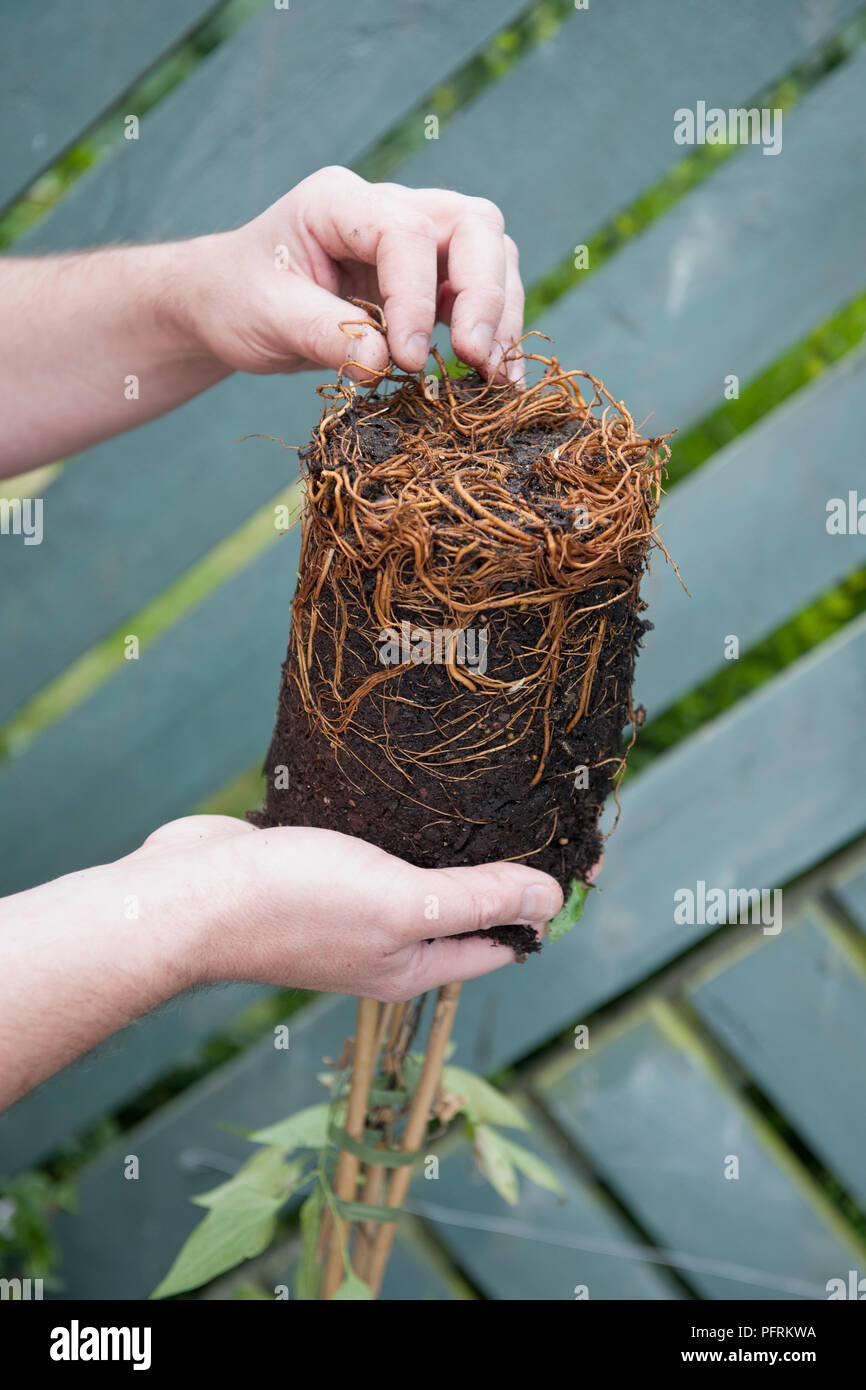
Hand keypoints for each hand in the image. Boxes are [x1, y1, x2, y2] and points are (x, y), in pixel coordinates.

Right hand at [137, 815, 562, 1000]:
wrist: (187, 893)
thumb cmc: (292, 904)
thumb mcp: (401, 903)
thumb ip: (476, 899)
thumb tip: (555, 901)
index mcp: (412, 963)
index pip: (501, 942)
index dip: (545, 905)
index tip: (583, 858)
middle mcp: (384, 940)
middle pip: (463, 905)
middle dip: (506, 868)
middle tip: (546, 810)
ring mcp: (348, 903)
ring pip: (417, 871)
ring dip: (452, 839)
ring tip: (492, 789)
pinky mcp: (316, 864)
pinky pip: (374, 844)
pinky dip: (399, 822)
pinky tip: (413, 785)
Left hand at [179, 166, 523, 384]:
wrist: (233, 305)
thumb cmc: (240, 298)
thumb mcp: (266, 317)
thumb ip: (321, 335)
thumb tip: (380, 362)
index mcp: (340, 201)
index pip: (404, 232)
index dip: (417, 296)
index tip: (410, 358)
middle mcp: (388, 207)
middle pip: (472, 224)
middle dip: (484, 292)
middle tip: (478, 358)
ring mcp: (416, 241)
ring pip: (490, 254)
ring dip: (502, 314)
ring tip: (496, 377)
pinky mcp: (430, 279)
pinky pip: (481, 294)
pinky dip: (496, 332)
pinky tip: (497, 380)